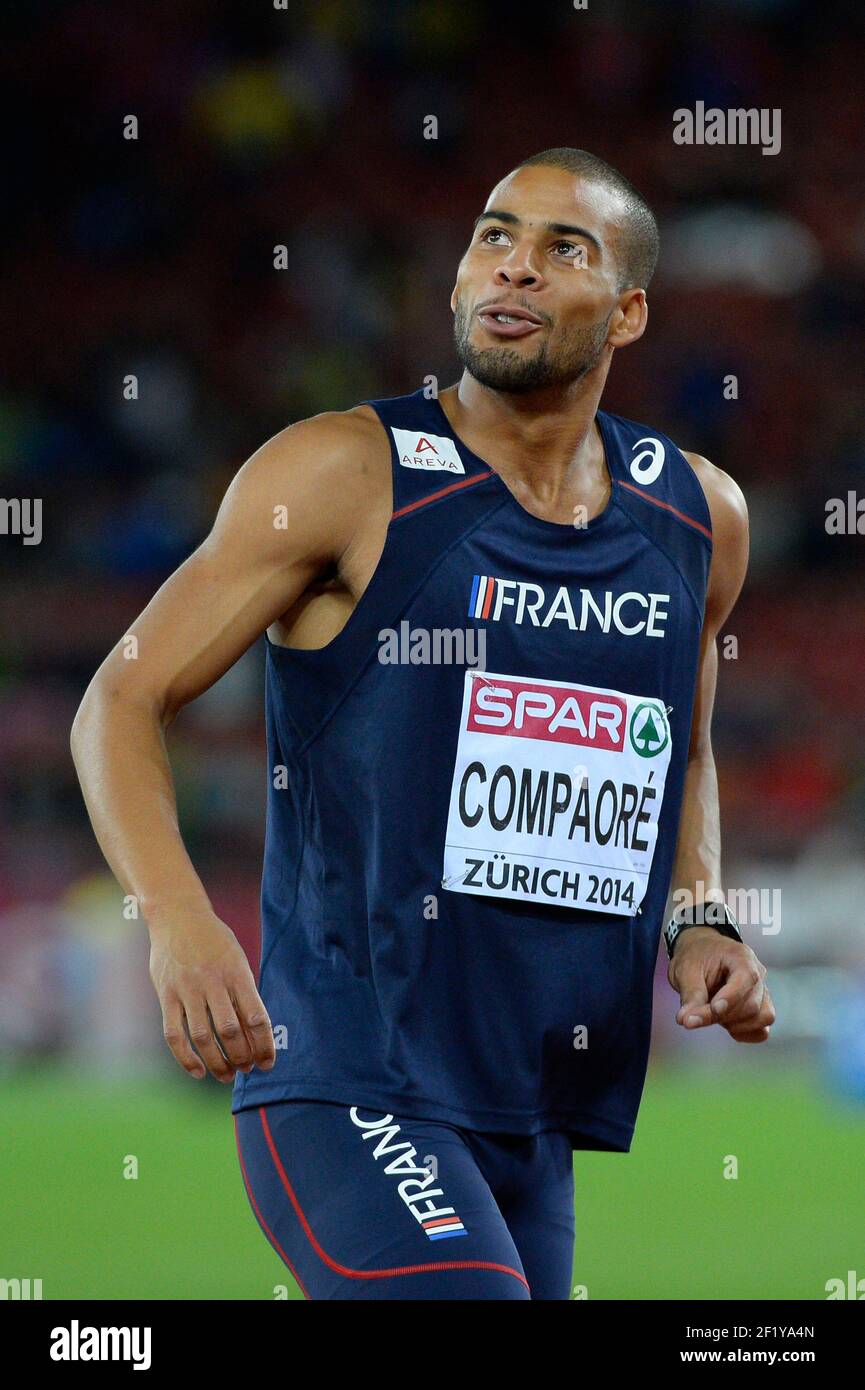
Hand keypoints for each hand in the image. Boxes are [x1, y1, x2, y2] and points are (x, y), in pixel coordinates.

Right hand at [148, 909, 275, 1081]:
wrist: (177, 916)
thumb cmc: (214, 941)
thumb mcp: (236, 959)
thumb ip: (243, 992)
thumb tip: (254, 1033)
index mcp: (237, 972)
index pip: (255, 1017)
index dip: (264, 1045)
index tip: (268, 1063)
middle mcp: (213, 981)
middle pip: (230, 1031)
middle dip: (241, 1057)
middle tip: (247, 1069)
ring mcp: (187, 989)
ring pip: (203, 1037)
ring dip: (217, 1062)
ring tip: (226, 1075)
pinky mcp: (166, 994)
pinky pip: (174, 1034)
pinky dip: (186, 1057)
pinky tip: (198, 1071)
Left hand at [668, 927, 775, 1042]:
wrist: (700, 954)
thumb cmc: (695, 957)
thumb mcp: (685, 971)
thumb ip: (690, 995)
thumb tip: (687, 1020)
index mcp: (741, 956)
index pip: (747, 978)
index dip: (732, 998)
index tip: (714, 1009)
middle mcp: (758, 973)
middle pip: (752, 1004)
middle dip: (724, 1015)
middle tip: (695, 1016)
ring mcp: (762, 992)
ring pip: (762, 1017)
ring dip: (736, 1024)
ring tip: (713, 1015)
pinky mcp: (760, 1009)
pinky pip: (762, 1030)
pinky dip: (744, 1033)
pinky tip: (726, 1025)